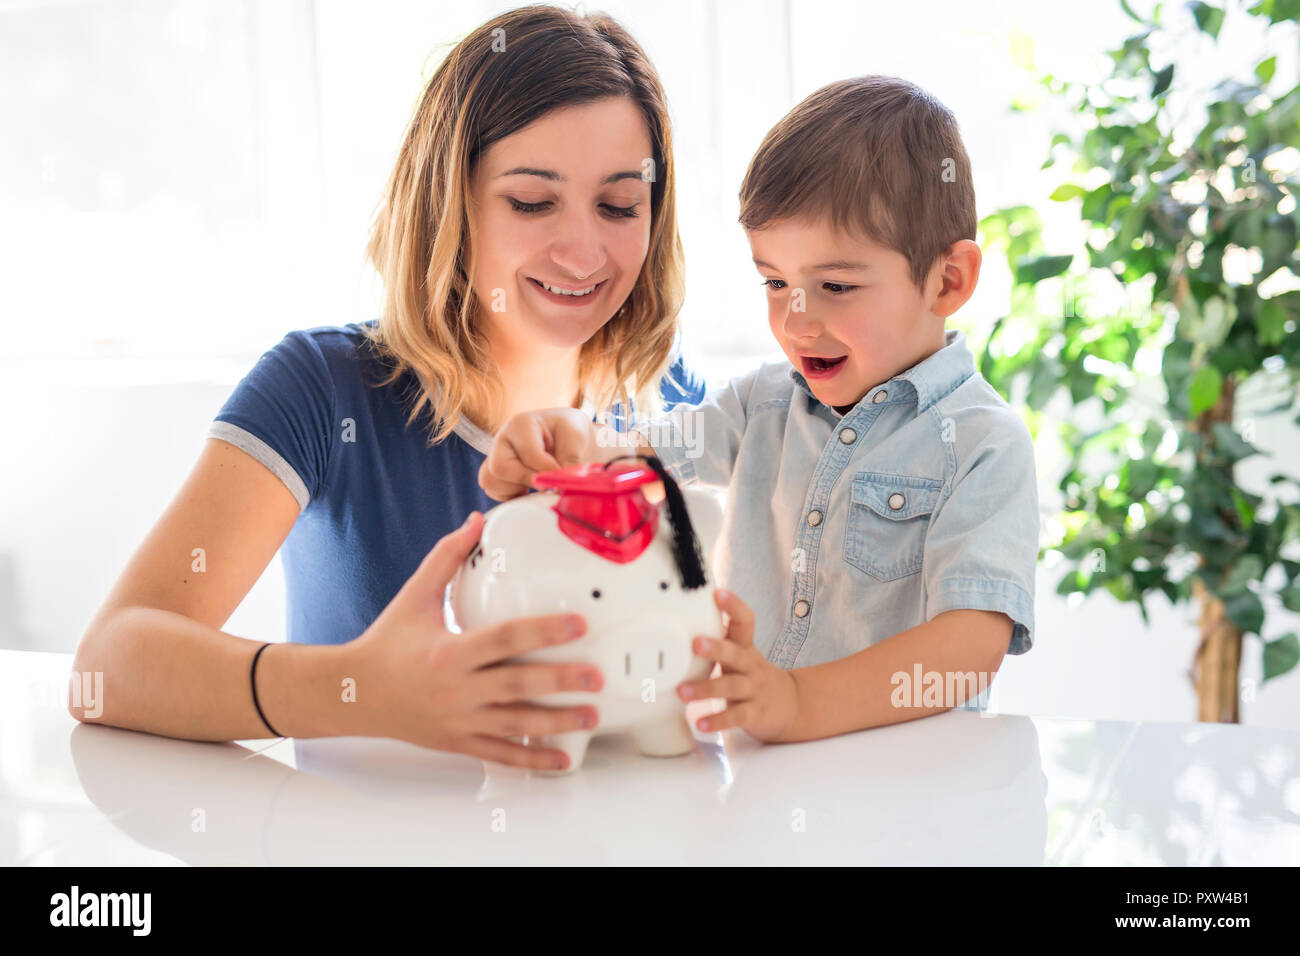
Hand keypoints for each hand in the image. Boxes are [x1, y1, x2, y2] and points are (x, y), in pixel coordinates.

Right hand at [343, 511, 602, 770]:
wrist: (353, 693)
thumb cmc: (387, 641)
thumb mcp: (415, 595)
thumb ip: (448, 558)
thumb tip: (476, 521)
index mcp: (449, 651)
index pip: (505, 639)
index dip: (544, 631)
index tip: (579, 625)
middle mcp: (456, 689)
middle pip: (517, 684)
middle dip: (561, 681)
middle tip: (597, 675)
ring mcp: (459, 720)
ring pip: (515, 723)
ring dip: (557, 722)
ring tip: (592, 716)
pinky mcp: (458, 742)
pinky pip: (501, 754)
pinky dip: (532, 759)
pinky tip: (560, 759)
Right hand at [478, 408, 636, 499]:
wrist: (575, 443)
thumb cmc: (577, 435)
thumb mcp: (580, 439)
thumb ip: (573, 458)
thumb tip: (566, 482)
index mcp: (522, 423)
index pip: (528, 454)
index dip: (548, 470)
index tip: (563, 476)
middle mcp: (503, 438)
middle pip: (500, 468)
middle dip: (528, 480)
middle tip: (550, 483)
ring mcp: (496, 457)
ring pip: (492, 481)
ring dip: (518, 489)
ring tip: (540, 485)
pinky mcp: (496, 476)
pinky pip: (494, 493)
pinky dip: (511, 497)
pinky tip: (530, 492)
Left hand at [675, 589, 800, 742]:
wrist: (791, 706)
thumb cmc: (752, 676)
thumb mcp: (740, 655)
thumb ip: (719, 640)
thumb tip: (681, 619)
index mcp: (745, 647)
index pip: (745, 621)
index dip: (734, 606)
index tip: (718, 593)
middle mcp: (750, 666)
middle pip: (736, 654)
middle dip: (716, 648)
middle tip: (695, 643)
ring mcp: (754, 690)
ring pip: (732, 687)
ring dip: (706, 689)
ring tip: (683, 691)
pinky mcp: (754, 713)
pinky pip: (736, 717)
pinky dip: (718, 721)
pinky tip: (700, 723)